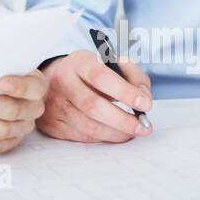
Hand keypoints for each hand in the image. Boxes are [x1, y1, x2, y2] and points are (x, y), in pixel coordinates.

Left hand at [0, 70, 46, 153]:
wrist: (1, 90)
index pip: (33, 88)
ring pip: (2, 131)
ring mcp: (22, 128)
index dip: (19, 87)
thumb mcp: (1, 65)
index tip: (0, 82)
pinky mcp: (10, 142)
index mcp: (36, 86)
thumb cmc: (0, 74)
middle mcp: (33, 109)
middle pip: (13, 111)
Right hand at [36, 49, 152, 142]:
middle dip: (123, 120)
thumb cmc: (90, 72)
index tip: (146, 103)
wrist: (56, 78)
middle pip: (93, 106)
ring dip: (116, 133)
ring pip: (89, 126)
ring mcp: (55, 103)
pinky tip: (113, 132)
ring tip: (133, 131)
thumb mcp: (111, 63)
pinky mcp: (52, 123)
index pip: (101, 76)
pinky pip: (82, 137)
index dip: (125, 91)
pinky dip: (103, 138)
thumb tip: (144, 96)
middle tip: (144, 126)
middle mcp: (62, 81)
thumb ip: (133, 75)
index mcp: (78, 61)